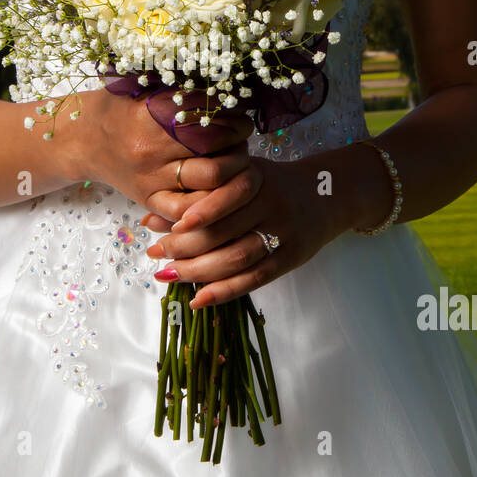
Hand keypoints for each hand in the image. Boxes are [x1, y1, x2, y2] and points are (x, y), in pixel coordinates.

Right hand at [65, 88, 254, 220]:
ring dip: (233, 173)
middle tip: (243, 142)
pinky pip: (185, 210)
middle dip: (239, 146)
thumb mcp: (146, 89)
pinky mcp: (147, 199)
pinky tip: (217, 191)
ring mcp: (151, 178)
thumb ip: (181, 89)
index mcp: (152, 117)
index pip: (209, 119)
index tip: (242, 119)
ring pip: (209, 182)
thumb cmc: (118, 110)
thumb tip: (227, 89)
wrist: (83, 140)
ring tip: (236, 163)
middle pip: (216, 152)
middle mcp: (153, 150)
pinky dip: (207, 203)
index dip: (234, 120)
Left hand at [140, 156, 347, 308]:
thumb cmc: (271, 184)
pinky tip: (198, 299)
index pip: (221, 197)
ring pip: (237, 258)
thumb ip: (199, 195)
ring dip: (198, 272)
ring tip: (169, 275)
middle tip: (157, 254)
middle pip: (224, 231)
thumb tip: (148, 219)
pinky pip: (255, 279)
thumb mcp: (240, 177)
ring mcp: (284, 233)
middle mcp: (271, 204)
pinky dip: (224, 292)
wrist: (327, 193)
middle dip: (185, 246)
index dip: (193, 214)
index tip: (163, 228)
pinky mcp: (291, 258)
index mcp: (256, 178)